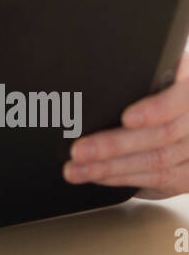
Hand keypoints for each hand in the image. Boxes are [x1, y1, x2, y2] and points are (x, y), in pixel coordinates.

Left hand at [63, 50, 188, 199]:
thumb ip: (137, 79)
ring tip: (77, 168)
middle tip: (80, 150)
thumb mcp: (154, 75)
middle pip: (162, 136)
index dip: (155, 110)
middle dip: (115, 145)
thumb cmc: (158, 88)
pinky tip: (97, 176)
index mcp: (188, 89)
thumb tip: (95, 80)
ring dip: (110, 168)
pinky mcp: (188, 174)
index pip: (178, 100)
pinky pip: (157, 179)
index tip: (127, 118)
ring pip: (156, 162)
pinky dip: (122, 178)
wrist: (181, 115)